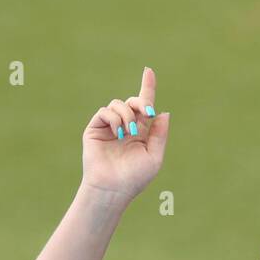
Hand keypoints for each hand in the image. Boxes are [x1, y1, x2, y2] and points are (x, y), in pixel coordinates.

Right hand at [80, 65, 168, 201]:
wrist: (112, 188)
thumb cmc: (134, 178)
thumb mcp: (154, 156)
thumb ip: (159, 134)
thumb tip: (163, 112)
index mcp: (140, 134)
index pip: (144, 107)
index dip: (147, 88)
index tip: (149, 71)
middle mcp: (125, 128)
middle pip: (132, 101)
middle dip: (141, 101)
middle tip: (145, 113)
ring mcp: (109, 127)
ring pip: (118, 104)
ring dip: (127, 114)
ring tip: (129, 133)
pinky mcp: (95, 128)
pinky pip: (105, 111)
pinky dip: (114, 118)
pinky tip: (118, 133)